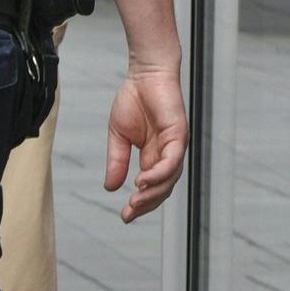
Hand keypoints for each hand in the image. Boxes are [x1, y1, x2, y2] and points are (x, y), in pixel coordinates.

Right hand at [104, 67, 188, 222]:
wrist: (144, 74)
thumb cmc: (134, 100)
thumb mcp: (118, 136)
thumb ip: (117, 161)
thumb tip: (110, 188)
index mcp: (154, 155)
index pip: (151, 186)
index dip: (140, 203)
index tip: (125, 216)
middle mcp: (168, 154)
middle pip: (163, 188)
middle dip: (146, 204)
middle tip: (129, 213)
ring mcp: (176, 146)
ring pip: (169, 178)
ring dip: (152, 192)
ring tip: (135, 201)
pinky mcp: (179, 135)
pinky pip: (171, 161)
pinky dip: (158, 174)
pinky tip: (143, 181)